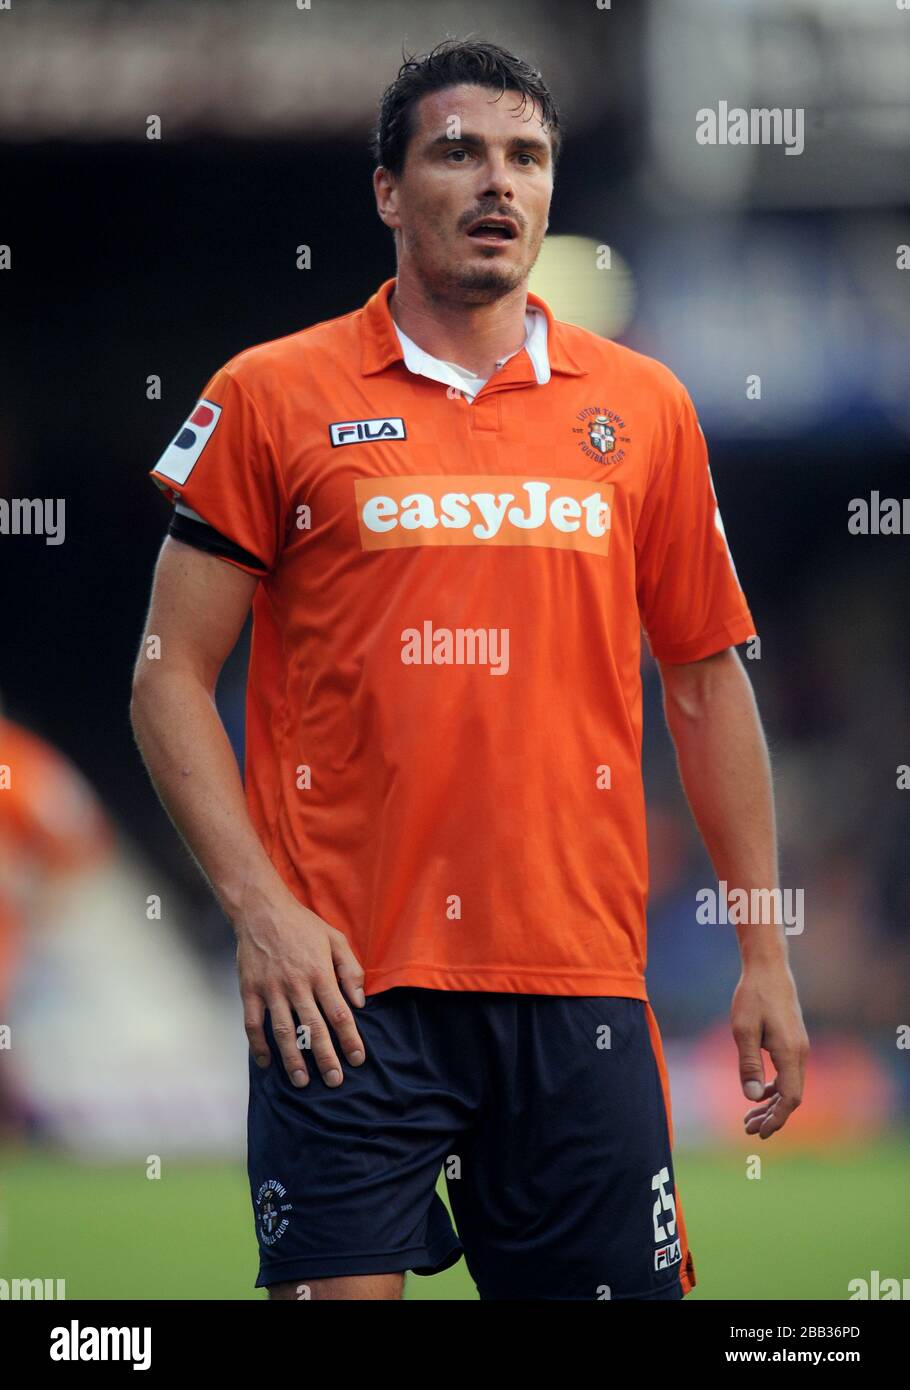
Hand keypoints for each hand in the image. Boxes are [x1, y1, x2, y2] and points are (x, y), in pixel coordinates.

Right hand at [236, 894, 366, 1088]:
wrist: (262, 911)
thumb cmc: (303, 926)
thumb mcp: (335, 939)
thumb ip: (351, 970)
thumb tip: (360, 1002)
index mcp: (320, 973)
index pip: (339, 1014)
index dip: (350, 1040)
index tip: (357, 1060)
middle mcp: (296, 985)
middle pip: (313, 1029)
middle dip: (325, 1058)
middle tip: (334, 1081)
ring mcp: (271, 990)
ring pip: (283, 1031)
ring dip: (293, 1059)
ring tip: (302, 1081)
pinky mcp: (250, 991)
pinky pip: (253, 1024)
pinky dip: (258, 1045)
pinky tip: (266, 1063)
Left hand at [731, 961, 808, 1138]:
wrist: (768, 968)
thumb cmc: (753, 996)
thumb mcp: (743, 1030)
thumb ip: (748, 1064)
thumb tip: (750, 1098)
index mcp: (790, 1052)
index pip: (790, 1097)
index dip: (777, 1118)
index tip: (759, 1133)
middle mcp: (800, 1052)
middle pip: (791, 1095)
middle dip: (771, 1116)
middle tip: (748, 1130)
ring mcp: (798, 1046)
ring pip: (789, 1085)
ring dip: (771, 1103)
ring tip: (749, 1118)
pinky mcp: (793, 1041)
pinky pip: (787, 1073)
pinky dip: (774, 1087)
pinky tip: (758, 1094)